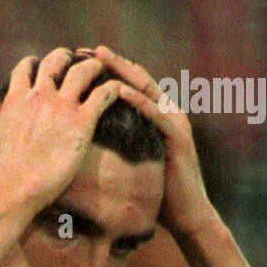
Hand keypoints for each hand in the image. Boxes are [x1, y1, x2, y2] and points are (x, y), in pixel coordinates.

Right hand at [0, 47, 124, 213]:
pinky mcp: (81, 123)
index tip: (42, 67)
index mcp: (16, 99)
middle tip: (75, 62)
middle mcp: (40, 96)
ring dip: (93, 67)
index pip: (26, 69)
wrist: (12, 190)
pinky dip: (112, 89)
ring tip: (100, 69)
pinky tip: (119, 91)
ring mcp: (62, 107)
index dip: (36, 65)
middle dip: (66, 58)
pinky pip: (103, 95)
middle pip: (56, 61)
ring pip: (83, 71)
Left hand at [90, 44, 221, 239]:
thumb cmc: (157, 196)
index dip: (106, 72)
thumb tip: (87, 146)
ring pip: (146, 88)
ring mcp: (175, 121)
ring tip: (100, 57)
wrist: (186, 217)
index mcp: (155, 116)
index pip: (129, 86)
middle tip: (85, 49)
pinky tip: (121, 90)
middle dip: (111, 63)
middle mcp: (167, 112)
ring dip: (122, 71)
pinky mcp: (178, 136)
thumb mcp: (133, 165)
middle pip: (136, 79)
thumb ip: (120, 147)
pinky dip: (138, 101)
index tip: (80, 60)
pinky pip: (155, 114)